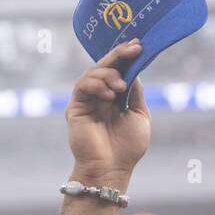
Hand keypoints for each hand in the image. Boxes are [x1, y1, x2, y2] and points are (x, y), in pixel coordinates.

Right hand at [66, 41, 151, 190]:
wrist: (112, 168)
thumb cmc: (128, 147)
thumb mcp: (139, 116)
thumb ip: (136, 93)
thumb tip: (134, 71)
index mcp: (116, 97)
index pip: (119, 70)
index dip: (127, 56)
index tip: (139, 45)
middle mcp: (100, 95)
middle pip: (105, 66)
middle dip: (119, 55)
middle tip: (133, 48)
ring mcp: (87, 100)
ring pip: (93, 73)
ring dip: (109, 74)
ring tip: (121, 88)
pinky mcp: (75, 107)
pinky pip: (82, 85)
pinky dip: (97, 84)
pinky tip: (109, 95)